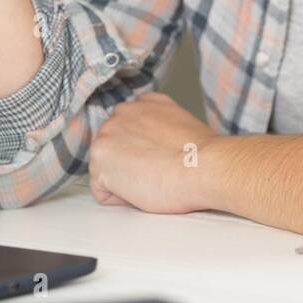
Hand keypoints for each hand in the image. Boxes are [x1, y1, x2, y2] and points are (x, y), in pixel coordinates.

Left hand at [89, 92, 216, 214]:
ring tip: (151, 180)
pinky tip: (142, 189)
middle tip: (157, 173)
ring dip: (124, 181)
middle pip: (115, 150)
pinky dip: (120, 199)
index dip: (142, 153)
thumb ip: (158, 126)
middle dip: (129, 165)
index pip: (129, 131)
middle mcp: (123, 112)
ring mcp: (107, 132)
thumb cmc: (199, 157)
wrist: (202, 166)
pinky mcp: (100, 157)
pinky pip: (102, 191)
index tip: (158, 161)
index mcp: (144, 104)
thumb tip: (155, 146)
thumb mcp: (181, 126)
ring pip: (107, 170)